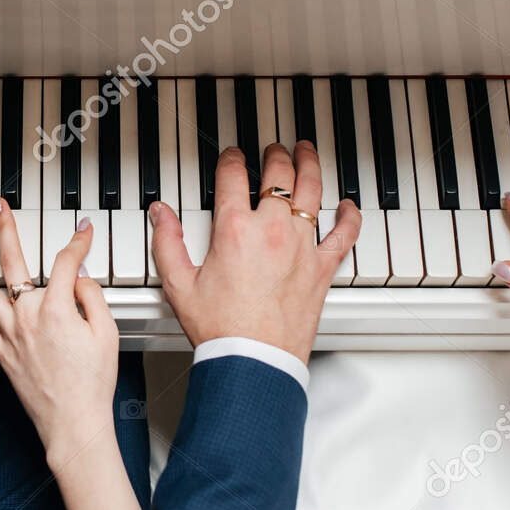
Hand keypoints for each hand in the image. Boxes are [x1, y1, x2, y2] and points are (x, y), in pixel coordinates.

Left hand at [0, 201, 117, 465]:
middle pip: (13, 262)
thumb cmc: (92, 384)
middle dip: (6, 228)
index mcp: (56, 309)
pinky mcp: (0, 349)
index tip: (83, 230)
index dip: (77, 242)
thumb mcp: (107, 333)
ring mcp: (9, 333)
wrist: (73, 422)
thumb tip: (78, 278)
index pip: (64, 262)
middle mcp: (26, 316)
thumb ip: (91, 297)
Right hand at [148, 143, 359, 359]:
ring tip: (306, 151)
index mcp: (234, 230)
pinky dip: (349, 216)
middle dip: (274, 154)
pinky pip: (344, 233)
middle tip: (273, 148)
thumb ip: (167, 242)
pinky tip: (346, 205)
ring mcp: (301, 246)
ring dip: (310, 164)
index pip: (233, 175)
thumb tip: (160, 213)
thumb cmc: (220, 328)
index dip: (231, 158)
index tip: (231, 156)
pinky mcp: (322, 267)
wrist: (254, 360)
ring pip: (313, 190)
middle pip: (279, 174)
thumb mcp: (179, 284)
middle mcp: (272, 230)